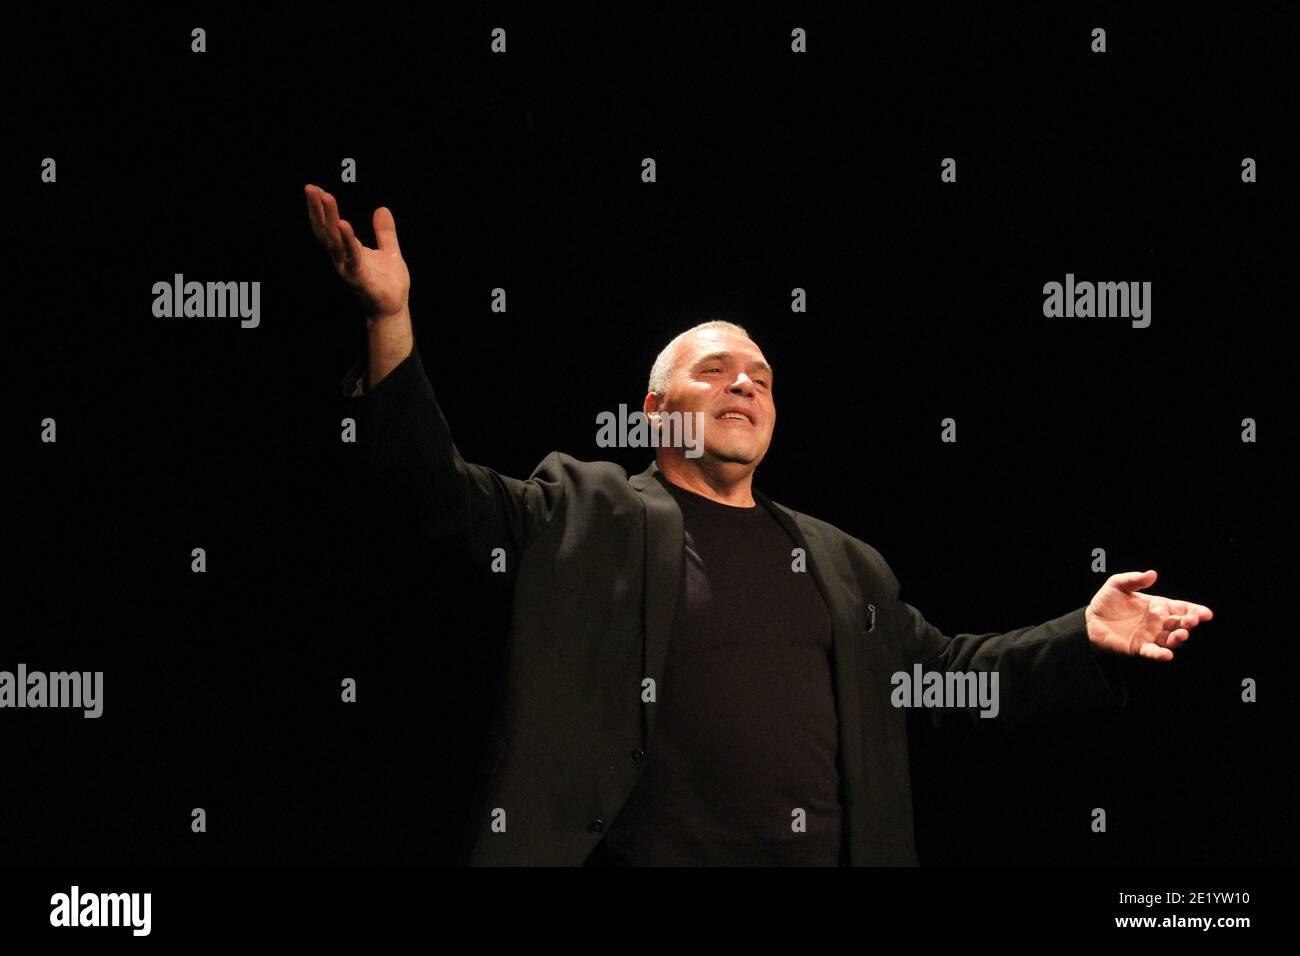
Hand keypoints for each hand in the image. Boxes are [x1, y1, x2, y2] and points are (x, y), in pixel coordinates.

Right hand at [304, 184, 410, 322]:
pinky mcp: (359, 276)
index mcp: (349, 250)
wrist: (394, 308)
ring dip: (330, 218)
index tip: (315, 189)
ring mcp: (349, 267)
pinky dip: (347, 240)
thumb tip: (382, 209)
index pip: (330, 226)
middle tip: (311, 188)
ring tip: (325, 197)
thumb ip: (385, 231)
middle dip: (318, 209)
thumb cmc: (389, 284)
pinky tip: (344, 224)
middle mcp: (343, 257)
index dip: (322, 209)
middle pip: (326, 230)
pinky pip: (351, 255)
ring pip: (335, 239)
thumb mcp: (390, 251)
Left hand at [1085, 569, 1212, 660]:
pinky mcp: (1139, 648)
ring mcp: (1150, 636)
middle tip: (1192, 620)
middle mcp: (1158, 623)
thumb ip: (1134, 579)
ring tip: (1182, 634)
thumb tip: (1153, 574)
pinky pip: (1153, 652)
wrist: (1090, 620)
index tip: (1206, 614)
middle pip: (1180, 624)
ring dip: (1178, 638)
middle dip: (1189, 623)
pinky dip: (1160, 654)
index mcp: (1158, 606)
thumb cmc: (1107, 601)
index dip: (1195, 611)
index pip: (1181, 608)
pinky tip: (1167, 654)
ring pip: (1170, 640)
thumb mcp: (1118, 585)